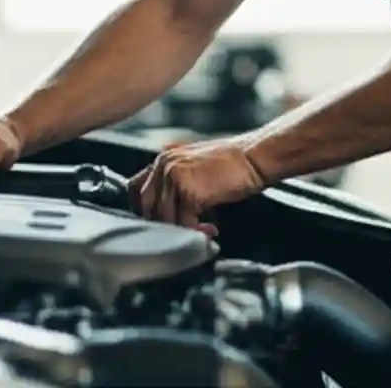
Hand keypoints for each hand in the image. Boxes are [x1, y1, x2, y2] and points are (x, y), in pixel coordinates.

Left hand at [128, 136, 268, 234]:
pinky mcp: (188, 191)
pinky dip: (198, 232)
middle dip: (161, 224)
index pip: (135, 188)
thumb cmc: (233, 163)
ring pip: (164, 218)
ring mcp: (174, 177)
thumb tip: (169, 210)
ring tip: (203, 233)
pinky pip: (184, 222)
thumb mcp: (195, 167)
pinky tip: (212, 230)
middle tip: (181, 233)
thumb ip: (177, 183)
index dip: (145, 209)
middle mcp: (163, 166)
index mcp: (163, 159)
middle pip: (145, 206)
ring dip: (183, 231)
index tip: (158, 223)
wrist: (254, 157)